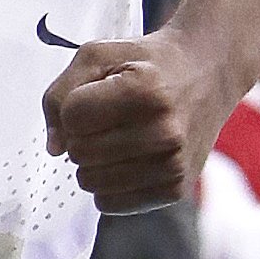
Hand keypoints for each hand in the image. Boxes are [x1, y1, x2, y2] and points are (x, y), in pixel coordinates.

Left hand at [43, 26, 222, 213]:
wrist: (205, 74)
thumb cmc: (144, 63)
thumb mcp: (97, 55)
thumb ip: (61, 92)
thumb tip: (54, 147)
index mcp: (146, 90)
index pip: (73, 116)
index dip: (72, 105)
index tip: (92, 94)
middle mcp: (165, 131)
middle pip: (80, 152)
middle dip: (80, 134)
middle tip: (104, 117)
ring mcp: (174, 165)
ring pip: (91, 182)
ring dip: (91, 161)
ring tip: (115, 137)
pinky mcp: (176, 190)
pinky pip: (110, 204)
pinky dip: (107, 183)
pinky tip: (125, 159)